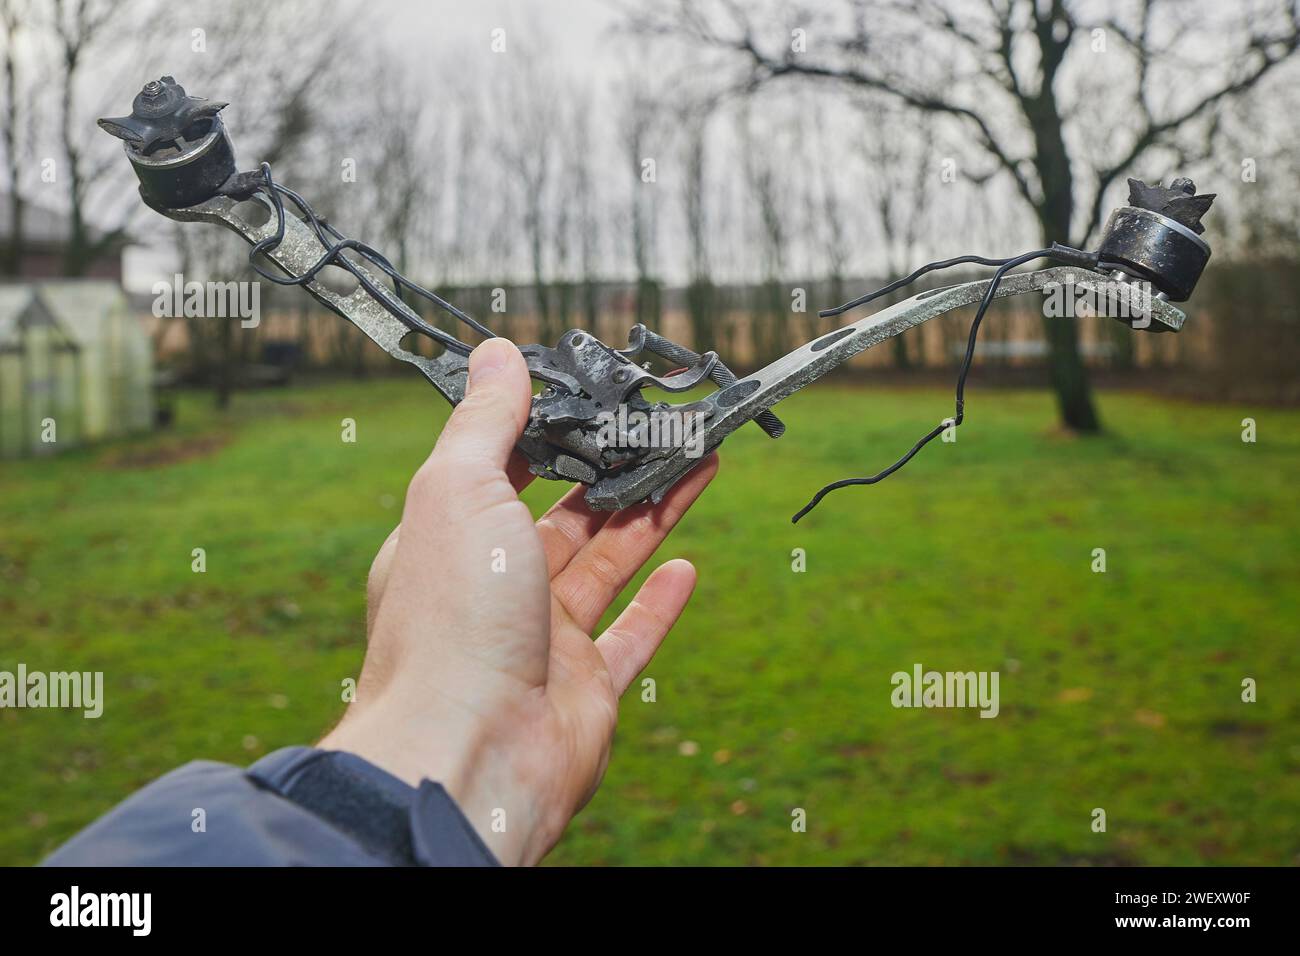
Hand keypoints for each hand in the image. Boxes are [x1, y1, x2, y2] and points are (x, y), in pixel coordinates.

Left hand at [318, 337, 717, 864]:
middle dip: (616, 466)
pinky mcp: (588, 686)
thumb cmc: (452, 619)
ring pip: (608, 563)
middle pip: (566, 513)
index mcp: (451, 539)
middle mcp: (494, 587)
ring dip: (654, 513)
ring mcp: (542, 640)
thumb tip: (496, 351)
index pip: (500, 467)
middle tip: (668, 425)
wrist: (470, 752)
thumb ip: (486, 421)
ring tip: (700, 463)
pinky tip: (688, 567)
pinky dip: (659, 603)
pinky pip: (632, 636)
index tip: (592, 393)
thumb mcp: (459, 489)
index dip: (547, 429)